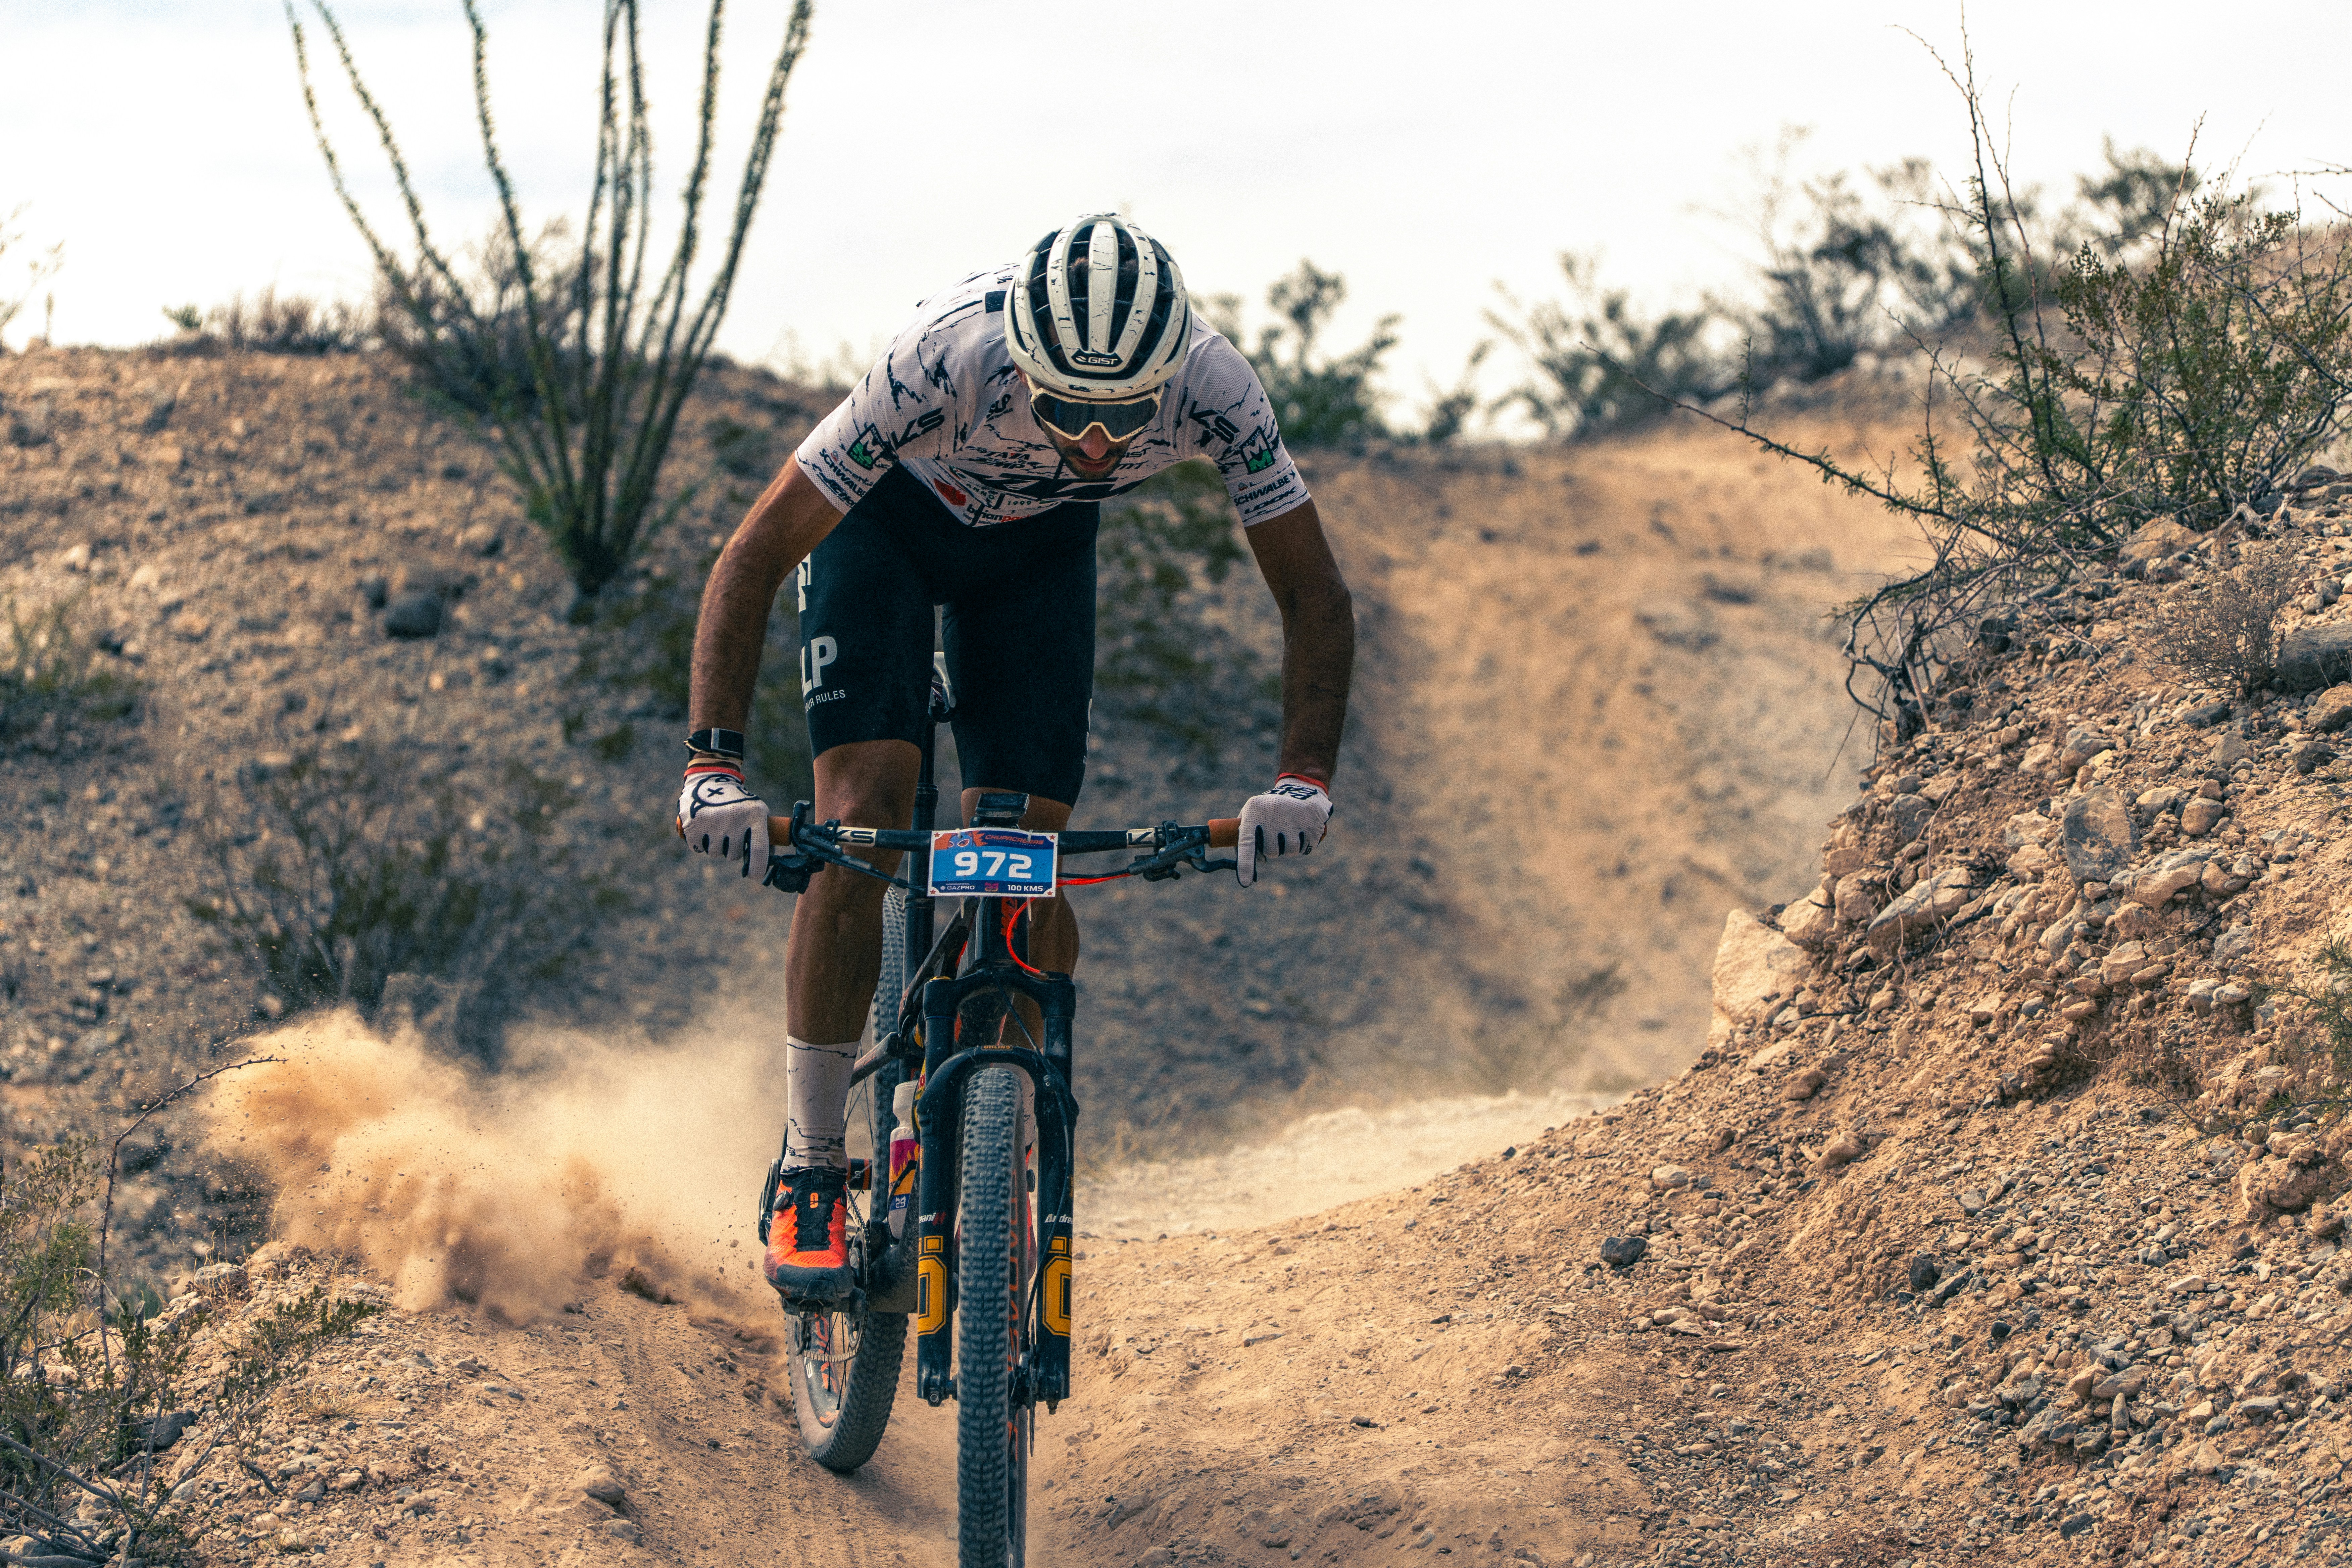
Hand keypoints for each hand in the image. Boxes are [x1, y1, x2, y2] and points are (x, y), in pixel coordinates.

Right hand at [676, 761, 769, 877]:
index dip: (758, 868)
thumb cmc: (739, 802)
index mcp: (755, 816)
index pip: (759, 850)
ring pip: (716, 853)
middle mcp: (735, 819)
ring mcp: (713, 821)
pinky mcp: (694, 823)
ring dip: (716, 846)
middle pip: (734, 855)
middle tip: (729, 833)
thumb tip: (767, 865)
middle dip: (732, 849)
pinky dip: (699, 843)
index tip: (755, 877)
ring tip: (716, 828)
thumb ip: (763, 836)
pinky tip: (702, 829)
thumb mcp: (756, 811)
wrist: (711, 778)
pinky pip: (698, 848)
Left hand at [1236, 774, 1331, 886]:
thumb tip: (1248, 867)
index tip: (1245, 883)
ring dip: (1290, 847)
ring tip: (1291, 830)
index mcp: (1254, 812)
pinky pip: (1307, 848)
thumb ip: (1244, 839)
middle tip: (1277, 833)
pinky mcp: (1313, 822)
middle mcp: (1273, 814)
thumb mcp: (1252, 814)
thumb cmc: (1269, 809)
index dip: (1246, 864)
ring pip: (1291, 852)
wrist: (1300, 788)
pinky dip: (1306, 844)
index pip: (1247, 842)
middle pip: (1272, 852)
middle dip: (1275, 848)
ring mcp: (1295, 818)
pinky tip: (1304, 829)